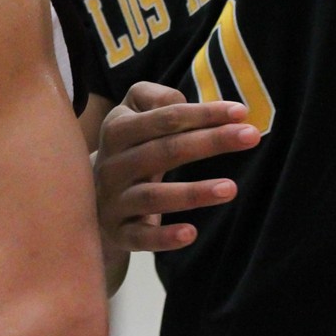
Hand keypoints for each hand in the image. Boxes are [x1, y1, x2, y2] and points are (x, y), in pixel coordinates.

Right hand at [94, 82, 257, 259]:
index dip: (204, 113)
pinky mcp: (118, 232)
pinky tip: (191, 234)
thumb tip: (182, 101)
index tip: (242, 112)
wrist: (84, 194)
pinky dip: (164, 237)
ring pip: (153, 196)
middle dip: (210, 142)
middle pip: (164, 151)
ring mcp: (113, 200)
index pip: (165, 117)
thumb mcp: (131, 113)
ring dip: (192, 193)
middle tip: (251, 136)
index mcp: (117, 129)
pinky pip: (141, 237)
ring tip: (231, 188)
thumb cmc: (127, 147)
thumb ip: (155, 98)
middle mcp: (112, 164)